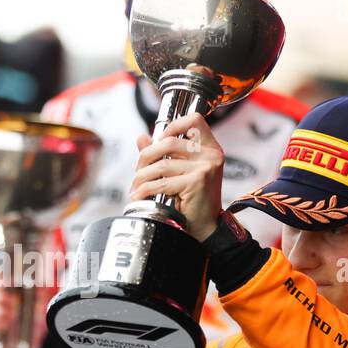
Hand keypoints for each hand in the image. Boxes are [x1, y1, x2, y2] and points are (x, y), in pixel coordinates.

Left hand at [130, 113, 223, 241]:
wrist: (205, 227)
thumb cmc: (194, 200)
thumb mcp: (180, 172)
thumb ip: (162, 153)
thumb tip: (142, 137)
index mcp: (210, 148)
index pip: (194, 120)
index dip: (173, 126)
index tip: (158, 140)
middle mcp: (211, 155)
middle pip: (169, 142)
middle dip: (146, 156)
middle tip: (138, 170)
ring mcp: (205, 167)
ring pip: (161, 165)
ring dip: (142, 176)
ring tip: (136, 186)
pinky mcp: (197, 182)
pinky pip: (162, 183)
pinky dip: (145, 189)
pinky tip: (139, 195)